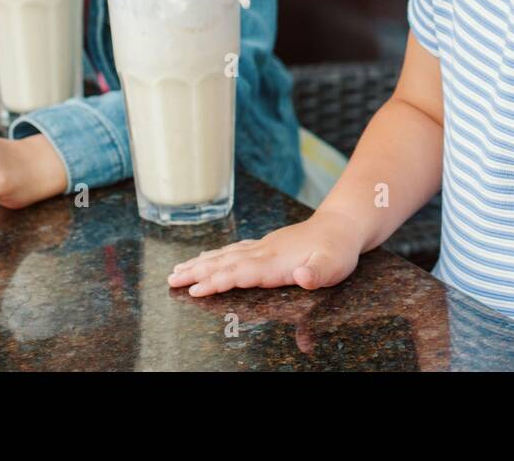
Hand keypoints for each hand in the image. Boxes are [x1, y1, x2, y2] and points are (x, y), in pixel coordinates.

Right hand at [166, 207, 367, 296]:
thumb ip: (317, 274)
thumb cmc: (339, 250)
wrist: (343, 224)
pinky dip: (216, 255)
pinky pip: (235, 250)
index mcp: (276, 261)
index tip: (194, 289)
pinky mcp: (266, 245)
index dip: (216, 281)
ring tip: (177, 270)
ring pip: (226, 255)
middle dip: (196, 272)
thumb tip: (302, 277)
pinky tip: (206, 258)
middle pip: (224, 263)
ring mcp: (263, 247)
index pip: (240, 272)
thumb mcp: (334, 266)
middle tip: (170, 280)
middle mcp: (264, 252)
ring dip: (200, 263)